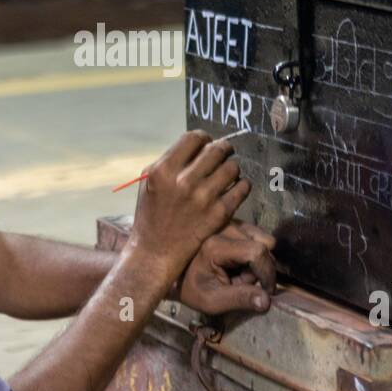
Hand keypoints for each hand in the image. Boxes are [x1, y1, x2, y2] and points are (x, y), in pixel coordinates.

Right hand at [126, 130, 250, 282]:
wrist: (156, 252)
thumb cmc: (151, 214)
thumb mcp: (149, 182)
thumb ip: (170, 160)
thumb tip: (197, 145)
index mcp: (164, 170)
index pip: (194, 138)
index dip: (204, 138)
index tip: (206, 144)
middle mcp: (184, 182)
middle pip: (217, 149)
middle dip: (223, 149)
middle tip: (224, 154)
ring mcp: (203, 198)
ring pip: (233, 167)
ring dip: (232, 167)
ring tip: (227, 174)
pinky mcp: (219, 214)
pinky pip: (242, 188)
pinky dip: (242, 185)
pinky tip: (235, 188)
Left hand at [176, 220, 276, 315]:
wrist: (175, 274)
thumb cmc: (191, 288)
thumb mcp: (212, 301)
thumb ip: (239, 300)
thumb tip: (266, 301)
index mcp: (216, 245)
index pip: (257, 252)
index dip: (267, 273)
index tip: (264, 291)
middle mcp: (223, 227)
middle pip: (263, 245)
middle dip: (261, 268)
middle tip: (244, 282)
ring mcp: (228, 221)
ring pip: (263, 238)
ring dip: (259, 258)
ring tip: (241, 271)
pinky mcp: (232, 220)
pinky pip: (257, 234)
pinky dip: (255, 248)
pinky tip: (240, 261)